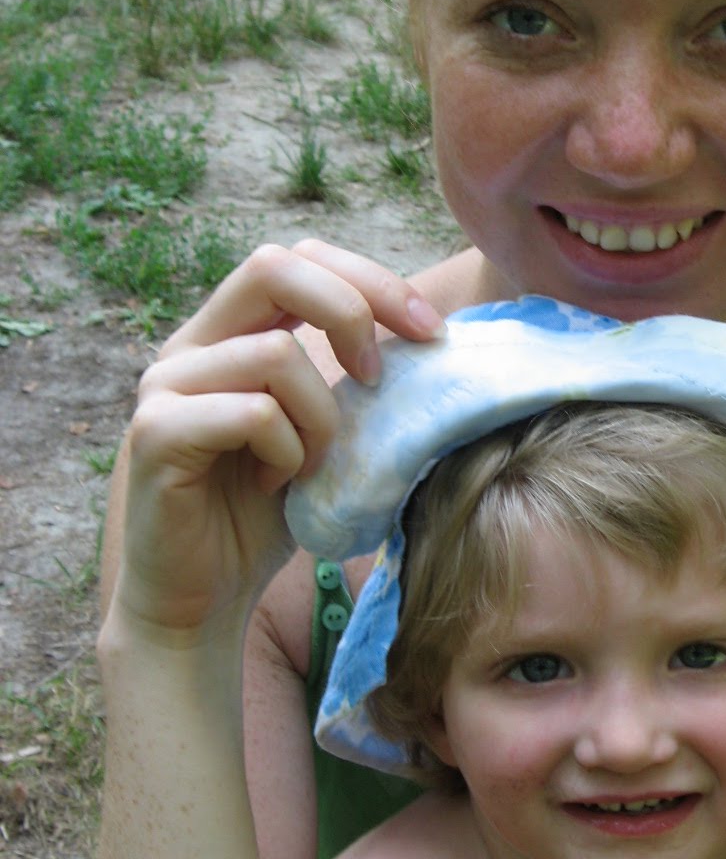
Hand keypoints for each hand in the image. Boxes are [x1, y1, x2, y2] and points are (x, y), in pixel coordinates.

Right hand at [116, 240, 444, 639]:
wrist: (201, 600)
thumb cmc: (266, 515)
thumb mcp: (325, 432)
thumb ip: (349, 378)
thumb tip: (436, 337)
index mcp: (230, 331)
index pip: (301, 258)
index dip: (371, 279)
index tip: (430, 332)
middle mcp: (190, 344)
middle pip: (275, 265)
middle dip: (353, 310)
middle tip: (380, 378)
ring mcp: (165, 385)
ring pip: (276, 353)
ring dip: (321, 415)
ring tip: (311, 465)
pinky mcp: (155, 433)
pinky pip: (253, 412)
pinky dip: (286, 451)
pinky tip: (274, 487)